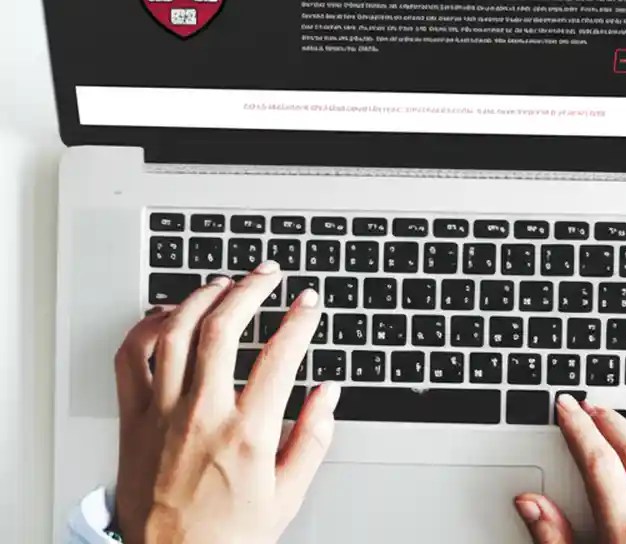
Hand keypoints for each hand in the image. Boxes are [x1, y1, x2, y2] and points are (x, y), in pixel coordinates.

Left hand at [112, 260, 338, 542]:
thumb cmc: (225, 537)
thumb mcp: (288, 494)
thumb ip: (313, 438)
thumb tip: (327, 395)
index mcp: (247, 434)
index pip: (280, 355)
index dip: (299, 320)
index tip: (308, 303)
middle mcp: (202, 415)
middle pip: (225, 328)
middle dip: (251, 288)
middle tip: (269, 274)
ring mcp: (162, 413)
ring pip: (177, 332)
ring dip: (204, 296)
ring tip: (225, 282)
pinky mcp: (131, 420)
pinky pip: (131, 358)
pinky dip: (148, 327)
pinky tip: (169, 315)